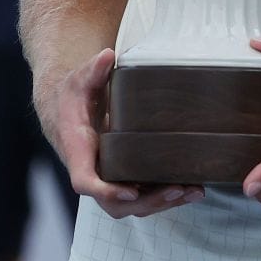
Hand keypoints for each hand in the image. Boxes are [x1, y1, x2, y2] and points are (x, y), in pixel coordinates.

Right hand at [40, 48, 203, 218]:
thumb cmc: (74, 95)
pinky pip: (142, 195)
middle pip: (114, 203)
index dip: (107, 191)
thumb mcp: (80, 79)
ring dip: (162, 202)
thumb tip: (106, 56)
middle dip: (146, 202)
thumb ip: (93, 70)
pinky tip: (192, 188)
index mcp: (78, 150)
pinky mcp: (123, 175)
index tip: (131, 191)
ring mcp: (108, 177)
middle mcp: (92, 170)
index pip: (85, 182)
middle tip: (176, 189)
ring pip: (132, 204)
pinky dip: (165, 196)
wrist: (68, 108)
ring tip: (192, 191)